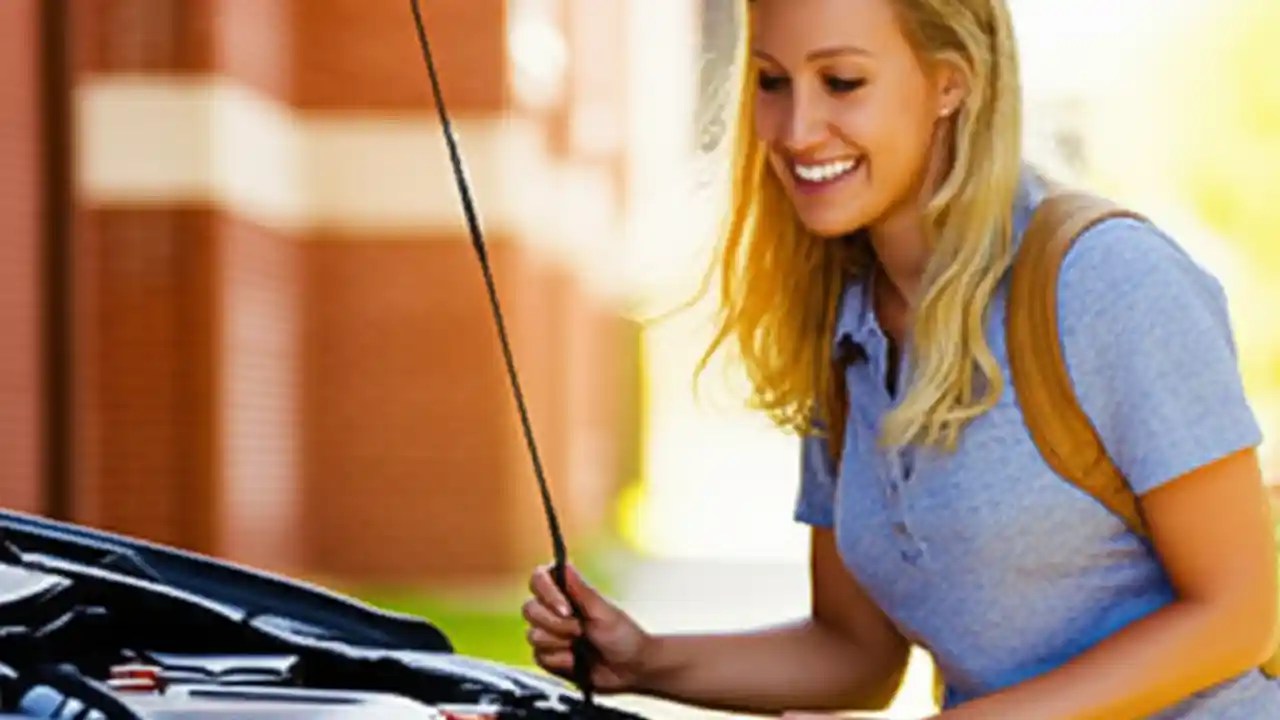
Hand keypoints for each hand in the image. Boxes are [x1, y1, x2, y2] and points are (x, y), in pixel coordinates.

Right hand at [522, 562, 651, 692]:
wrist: (629, 670)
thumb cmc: (622, 636)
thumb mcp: (602, 611)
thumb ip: (580, 590)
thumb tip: (564, 563)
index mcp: (566, 593)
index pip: (538, 580)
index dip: (546, 593)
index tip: (567, 609)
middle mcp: (553, 611)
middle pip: (529, 609)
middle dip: (556, 624)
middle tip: (582, 631)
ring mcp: (549, 634)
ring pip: (533, 635)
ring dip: (560, 643)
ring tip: (581, 646)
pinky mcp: (548, 657)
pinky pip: (540, 656)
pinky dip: (560, 660)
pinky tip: (576, 661)